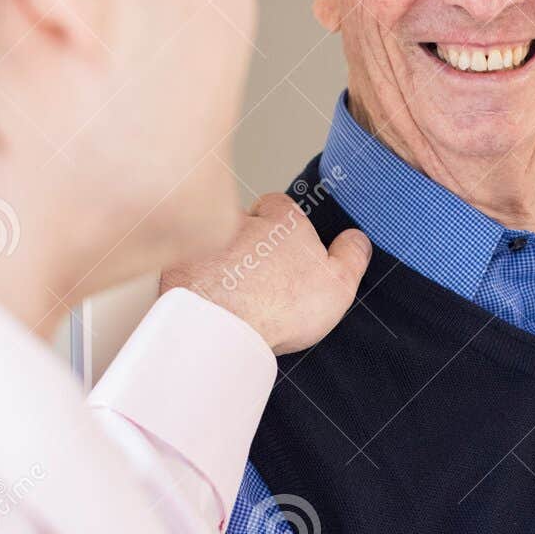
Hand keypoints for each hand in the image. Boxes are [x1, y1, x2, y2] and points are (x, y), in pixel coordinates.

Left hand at [161, 193, 371, 354]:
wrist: (226, 328)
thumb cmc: (283, 306)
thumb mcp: (338, 284)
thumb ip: (351, 257)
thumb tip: (358, 239)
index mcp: (282, 221)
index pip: (279, 205)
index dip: (280, 226)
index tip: (283, 250)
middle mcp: (241, 222)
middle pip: (241, 222)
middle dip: (246, 242)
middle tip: (255, 277)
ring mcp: (205, 241)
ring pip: (211, 243)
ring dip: (217, 261)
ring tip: (228, 294)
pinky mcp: (177, 265)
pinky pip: (182, 268)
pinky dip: (190, 282)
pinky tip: (201, 304)